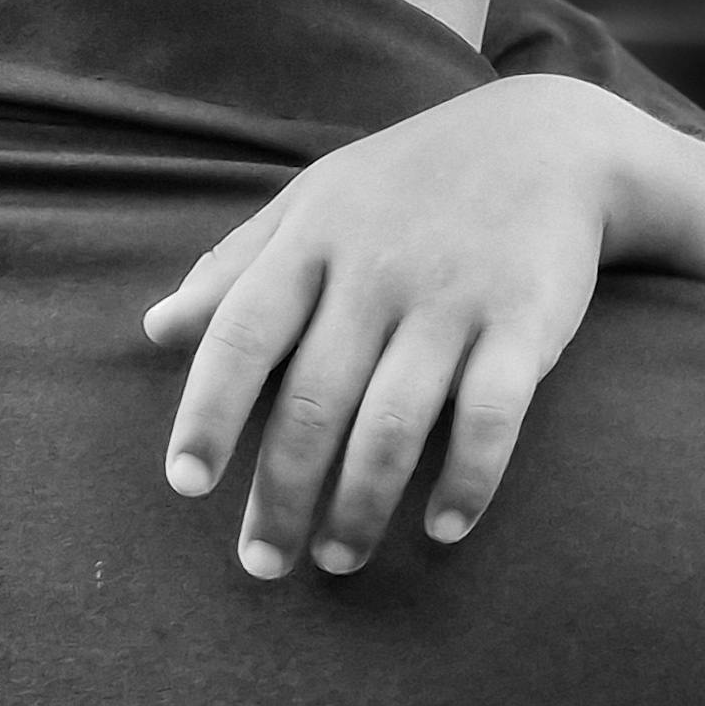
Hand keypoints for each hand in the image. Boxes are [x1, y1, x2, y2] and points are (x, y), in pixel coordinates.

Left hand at [143, 85, 625, 578]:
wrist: (549, 140)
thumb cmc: (408, 184)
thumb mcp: (313, 203)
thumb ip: (235, 267)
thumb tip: (156, 328)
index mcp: (311, 241)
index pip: (240, 334)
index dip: (206, 412)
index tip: (185, 484)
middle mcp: (374, 271)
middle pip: (311, 400)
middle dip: (279, 494)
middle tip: (261, 565)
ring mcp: (452, 298)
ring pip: (392, 423)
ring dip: (359, 506)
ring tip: (336, 560)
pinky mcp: (524, 322)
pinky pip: (490, 417)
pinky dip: (466, 480)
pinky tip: (442, 529)